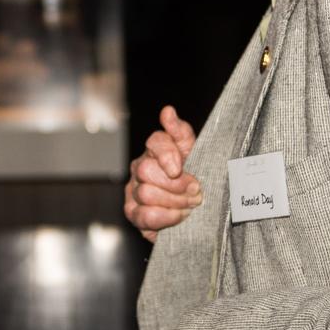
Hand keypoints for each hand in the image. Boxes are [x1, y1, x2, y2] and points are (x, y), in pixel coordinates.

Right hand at [123, 105, 201, 242]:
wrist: (195, 207)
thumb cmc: (194, 176)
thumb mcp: (194, 152)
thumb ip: (181, 131)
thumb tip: (167, 111)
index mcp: (155, 149)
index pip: (155, 142)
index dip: (167, 155)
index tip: (180, 168)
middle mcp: (140, 167)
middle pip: (146, 171)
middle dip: (176, 185)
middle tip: (195, 192)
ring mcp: (134, 190)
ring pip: (146, 194)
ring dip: (174, 202)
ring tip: (189, 205)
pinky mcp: (133, 213)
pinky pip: (144, 216)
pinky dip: (165, 218)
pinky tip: (178, 216)